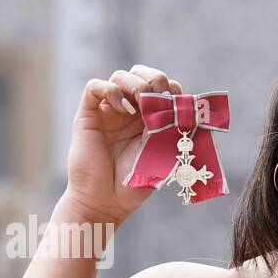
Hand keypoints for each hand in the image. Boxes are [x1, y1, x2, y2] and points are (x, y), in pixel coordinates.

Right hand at [65, 64, 183, 224]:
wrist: (107, 202)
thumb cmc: (135, 184)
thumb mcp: (163, 155)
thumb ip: (174, 131)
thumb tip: (190, 110)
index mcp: (149, 119)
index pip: (163, 88)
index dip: (173, 89)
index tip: (179, 104)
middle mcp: (129, 111)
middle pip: (141, 74)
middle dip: (155, 79)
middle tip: (160, 97)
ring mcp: (108, 111)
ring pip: (120, 76)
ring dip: (136, 84)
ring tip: (142, 106)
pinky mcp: (88, 114)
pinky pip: (94, 86)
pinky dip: (110, 90)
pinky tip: (124, 109)